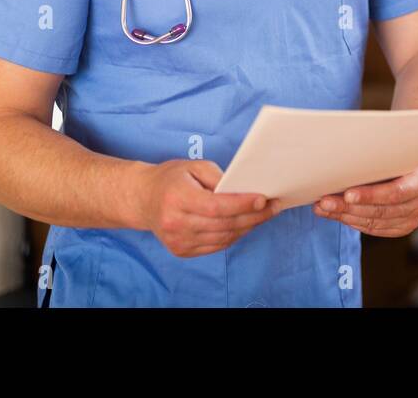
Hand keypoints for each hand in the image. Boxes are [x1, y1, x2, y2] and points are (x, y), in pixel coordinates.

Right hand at [137, 159, 281, 257]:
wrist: (143, 199)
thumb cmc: (171, 178)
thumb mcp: (193, 166)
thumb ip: (218, 176)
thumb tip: (243, 189)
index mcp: (177, 198)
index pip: (216, 206)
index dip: (242, 204)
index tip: (263, 198)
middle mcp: (175, 223)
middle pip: (223, 224)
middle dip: (253, 216)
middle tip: (274, 206)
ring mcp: (177, 240)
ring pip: (222, 238)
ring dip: (248, 226)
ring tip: (265, 214)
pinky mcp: (180, 250)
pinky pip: (215, 246)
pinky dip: (234, 235)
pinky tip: (246, 224)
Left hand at [313, 163, 417, 236]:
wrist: (412, 171)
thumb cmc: (398, 157)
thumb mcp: (393, 153)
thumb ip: (376, 158)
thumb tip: (342, 158)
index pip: (395, 192)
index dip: (370, 195)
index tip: (347, 194)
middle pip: (381, 211)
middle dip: (349, 207)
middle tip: (325, 202)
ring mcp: (412, 219)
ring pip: (374, 223)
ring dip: (345, 216)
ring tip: (324, 208)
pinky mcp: (402, 228)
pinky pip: (374, 229)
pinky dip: (353, 223)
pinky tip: (338, 215)